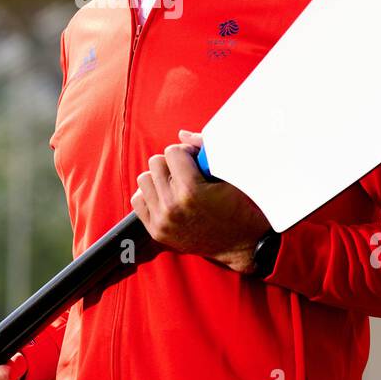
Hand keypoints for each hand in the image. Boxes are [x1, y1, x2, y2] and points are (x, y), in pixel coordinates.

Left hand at [130, 129, 270, 272]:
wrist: (243, 245)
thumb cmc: (241, 207)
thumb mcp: (230, 175)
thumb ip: (205, 148)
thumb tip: (181, 134)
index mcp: (191, 190)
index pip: (172, 151)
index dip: (186, 152)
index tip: (196, 161)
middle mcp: (172, 207)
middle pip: (155, 163)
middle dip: (172, 163)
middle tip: (188, 173)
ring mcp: (162, 221)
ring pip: (143, 180)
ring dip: (159, 178)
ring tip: (177, 185)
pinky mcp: (157, 232)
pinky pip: (137, 201)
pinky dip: (150, 195)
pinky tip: (167, 196)